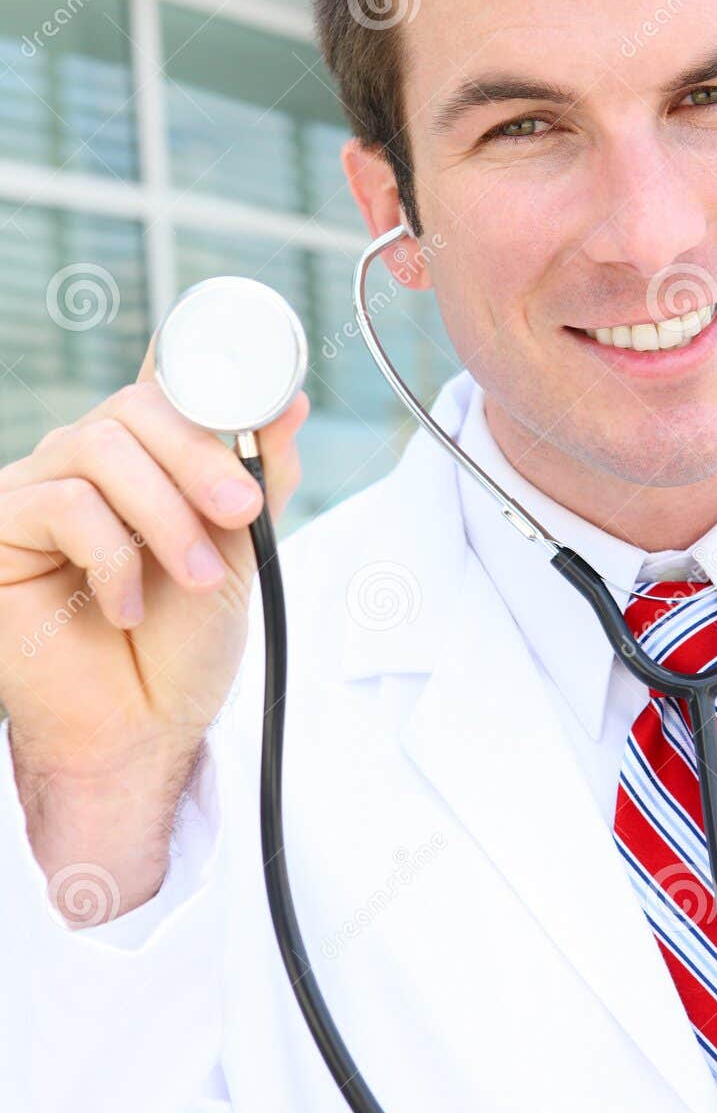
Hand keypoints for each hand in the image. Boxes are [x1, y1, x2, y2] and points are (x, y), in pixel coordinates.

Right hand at [0, 333, 308, 918]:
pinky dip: (112, 557)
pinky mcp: (2, 530)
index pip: (166, 386)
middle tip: (241, 513)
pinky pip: (62, 504)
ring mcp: (37, 491)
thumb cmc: (182, 645)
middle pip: (133, 407)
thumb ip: (258, 474)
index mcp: (142, 458)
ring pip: (98, 448)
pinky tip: (125, 607)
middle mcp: (84, 463)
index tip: (270, 411)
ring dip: (163, 513)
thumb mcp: (239, 549)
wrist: (141, 729)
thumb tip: (291, 402)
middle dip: (199, 457)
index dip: (212, 383)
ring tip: (197, 577)